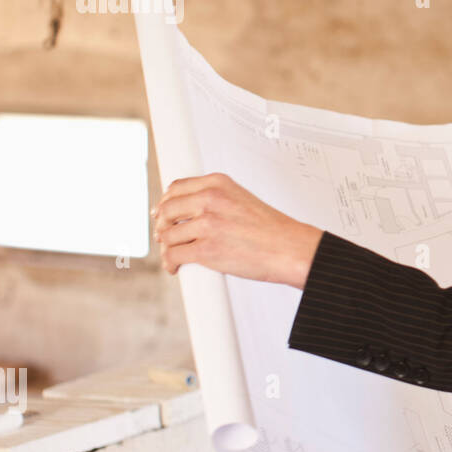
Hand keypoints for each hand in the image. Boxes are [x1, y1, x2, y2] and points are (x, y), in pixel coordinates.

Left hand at [153, 173, 322, 288]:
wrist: (290, 249)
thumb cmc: (272, 230)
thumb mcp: (242, 200)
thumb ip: (216, 199)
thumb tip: (184, 211)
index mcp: (219, 184)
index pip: (176, 188)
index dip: (165, 202)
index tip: (161, 212)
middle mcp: (210, 200)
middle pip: (167, 210)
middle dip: (161, 225)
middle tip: (164, 235)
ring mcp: (208, 224)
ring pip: (168, 235)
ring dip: (166, 247)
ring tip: (173, 254)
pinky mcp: (206, 250)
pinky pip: (174, 255)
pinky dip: (170, 263)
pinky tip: (175, 267)